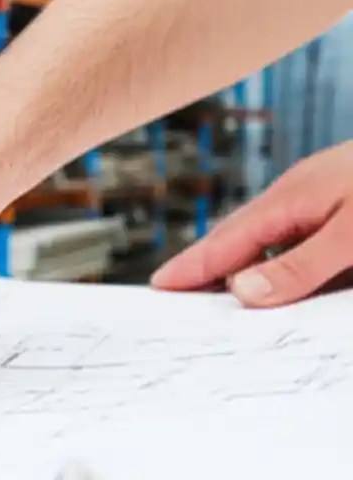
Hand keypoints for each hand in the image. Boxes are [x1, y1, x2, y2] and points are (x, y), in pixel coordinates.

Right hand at [152, 140, 352, 306]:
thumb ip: (302, 265)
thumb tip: (243, 291)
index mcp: (290, 198)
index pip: (226, 240)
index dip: (192, 266)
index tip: (160, 284)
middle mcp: (299, 198)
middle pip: (239, 238)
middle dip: (207, 265)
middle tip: (177, 292)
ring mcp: (321, 201)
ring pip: (271, 241)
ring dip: (247, 267)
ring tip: (225, 296)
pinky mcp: (343, 208)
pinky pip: (301, 241)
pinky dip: (283, 263)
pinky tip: (292, 281)